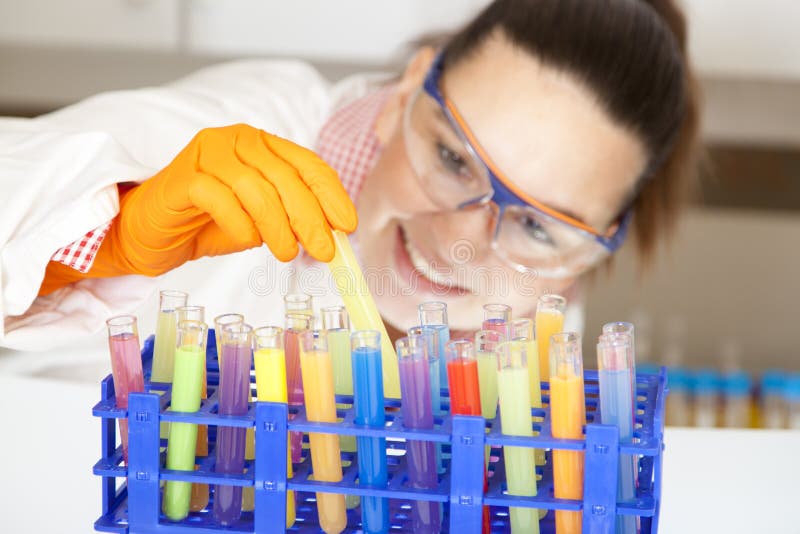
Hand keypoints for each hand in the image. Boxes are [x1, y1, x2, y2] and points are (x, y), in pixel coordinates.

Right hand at [118, 123, 356, 273]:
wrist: (152, 233)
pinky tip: (247, 241)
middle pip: (286, 176)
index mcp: (263, 145)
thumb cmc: (209, 224)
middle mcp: (238, 140)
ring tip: (286, 254)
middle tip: (324, 251)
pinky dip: (239, 224)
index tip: (348, 226)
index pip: (308, 164)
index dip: (332, 195)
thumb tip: (332, 236)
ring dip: (277, 226)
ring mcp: (207, 154)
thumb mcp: (262, 222)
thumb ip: (292, 220)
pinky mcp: (182, 176)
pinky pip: (220, 198)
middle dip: (310, 218)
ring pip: (256, 187)